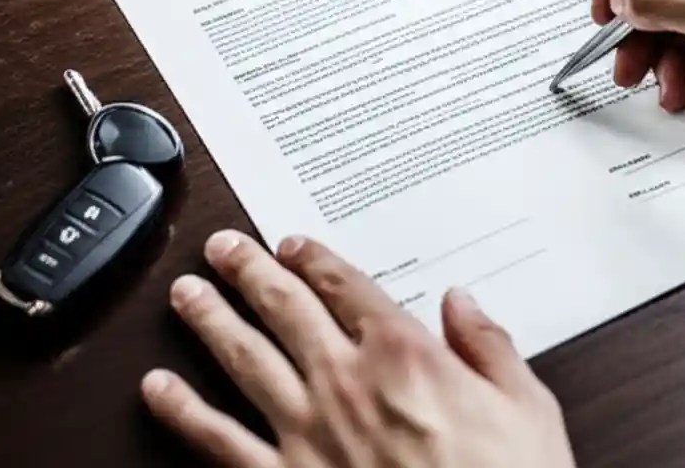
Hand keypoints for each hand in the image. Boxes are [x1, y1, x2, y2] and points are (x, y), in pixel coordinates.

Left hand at [140, 230, 574, 467]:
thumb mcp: (526, 407)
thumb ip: (490, 347)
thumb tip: (465, 304)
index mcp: (405, 356)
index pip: (348, 288)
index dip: (314, 259)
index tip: (292, 244)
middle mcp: (347, 383)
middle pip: (286, 310)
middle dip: (249, 272)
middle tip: (223, 247)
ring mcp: (307, 432)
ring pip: (244, 359)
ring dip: (211, 320)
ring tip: (186, 292)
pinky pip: (219, 440)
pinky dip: (182, 411)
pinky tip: (157, 388)